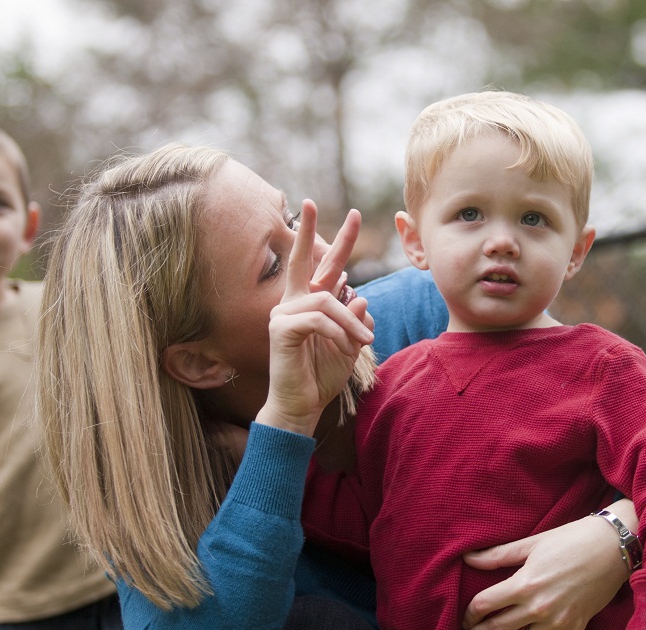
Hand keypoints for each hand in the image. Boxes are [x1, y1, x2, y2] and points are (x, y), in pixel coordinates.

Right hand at [256, 200, 373, 434]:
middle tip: (330, 207)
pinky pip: (319, 319)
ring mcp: (283, 314)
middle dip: (316, 232)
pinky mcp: (281, 329)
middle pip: (305, 260)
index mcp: (311, 303)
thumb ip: (356, 319)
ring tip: (363, 343)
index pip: (324, 266)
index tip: (353, 214)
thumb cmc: (322, 377)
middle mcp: (293, 303)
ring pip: (327, 300)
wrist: (302, 406)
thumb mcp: (350, 345)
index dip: (338, 241)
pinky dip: (338, 333)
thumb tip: (361, 293)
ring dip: (350, 322)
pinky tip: (347, 348)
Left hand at [460, 513, 630, 629]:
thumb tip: (468, 558)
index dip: (470, 614)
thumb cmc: (571, 540)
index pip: (484, 604)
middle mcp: (536, 606)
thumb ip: (498, 555)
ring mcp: (556, 621)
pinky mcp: (575, 629)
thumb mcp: (532, 543)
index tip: (466, 619)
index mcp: (523, 583)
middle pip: (497, 628)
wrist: (612, 547)